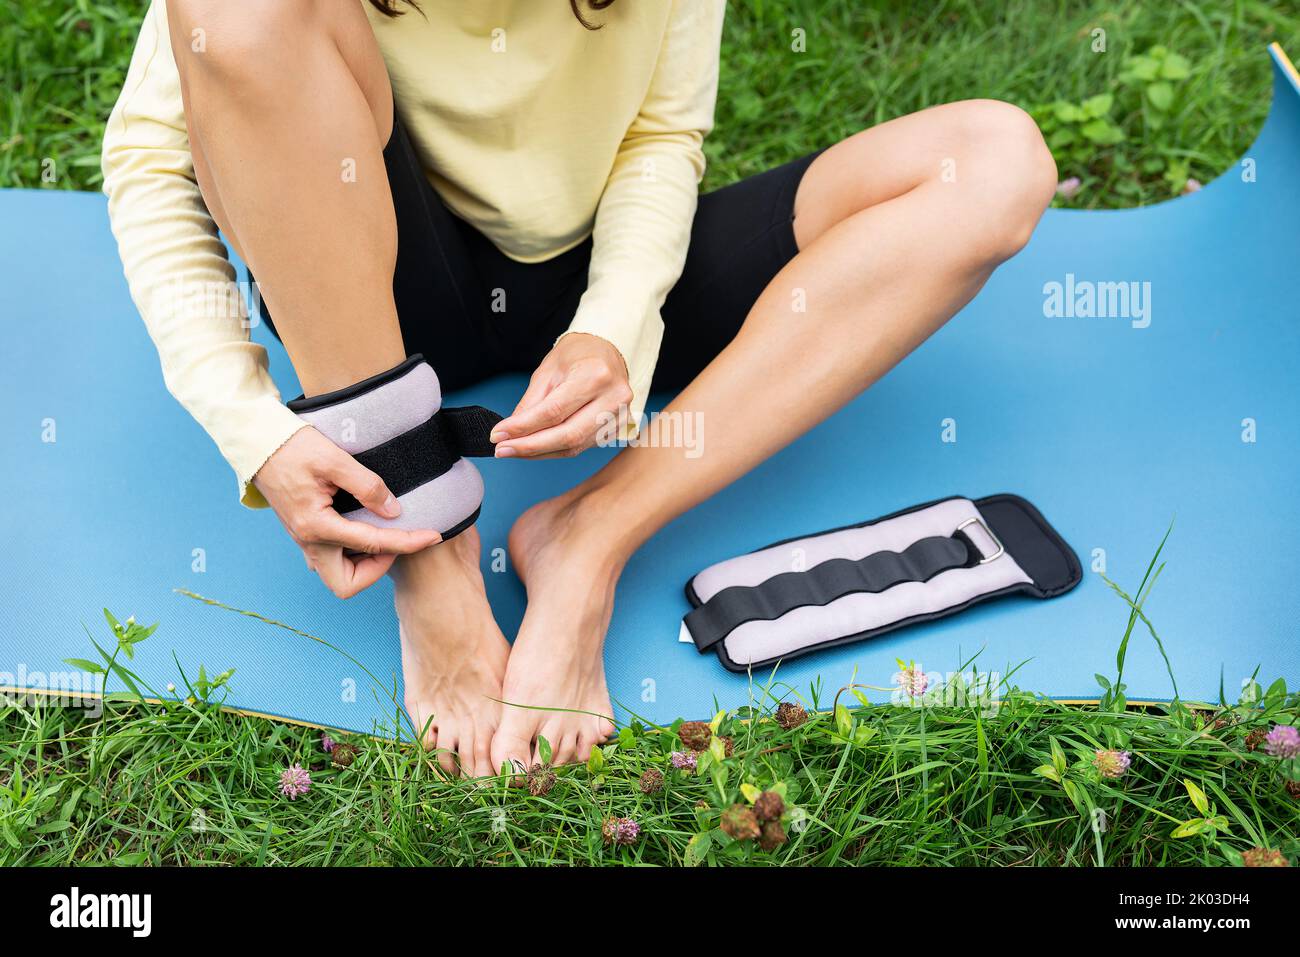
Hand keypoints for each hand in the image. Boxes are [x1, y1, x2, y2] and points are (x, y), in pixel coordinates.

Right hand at [253, 427, 440, 597]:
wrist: (258, 442)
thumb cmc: (292, 447)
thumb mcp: (334, 459)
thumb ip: (367, 486)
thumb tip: (394, 511)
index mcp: (316, 526)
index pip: (373, 545)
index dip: (408, 542)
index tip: (433, 536)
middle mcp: (308, 541)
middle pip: (348, 583)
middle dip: (377, 570)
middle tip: (395, 541)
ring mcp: (305, 540)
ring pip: (340, 574)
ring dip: (366, 562)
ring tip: (384, 531)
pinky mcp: (306, 533)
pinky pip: (333, 557)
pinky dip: (354, 551)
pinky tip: (367, 526)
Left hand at [491, 333, 632, 457]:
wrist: (607, 351)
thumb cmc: (578, 355)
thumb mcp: (548, 370)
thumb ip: (530, 403)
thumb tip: (510, 431)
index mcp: (595, 376)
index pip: (554, 411)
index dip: (523, 427)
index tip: (498, 435)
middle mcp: (613, 398)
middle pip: (567, 435)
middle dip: (530, 447)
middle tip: (503, 449)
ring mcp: (620, 415)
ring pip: (574, 446)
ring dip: (540, 452)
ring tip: (515, 450)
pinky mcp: (618, 428)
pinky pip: (582, 447)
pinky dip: (556, 450)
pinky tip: (537, 448)